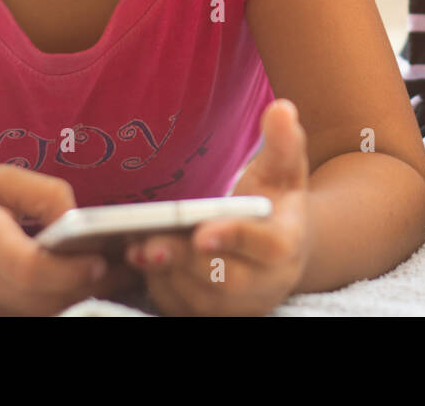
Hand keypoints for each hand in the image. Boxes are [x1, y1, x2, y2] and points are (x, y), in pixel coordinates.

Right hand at [0, 165, 125, 314]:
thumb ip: (43, 194)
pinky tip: (80, 280)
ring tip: (114, 270)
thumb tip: (77, 219)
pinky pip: (28, 316)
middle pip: (44, 299)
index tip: (101, 256)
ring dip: (78, 295)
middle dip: (88, 285)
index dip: (70, 269)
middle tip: (126, 263)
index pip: (29, 269)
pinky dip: (57, 301)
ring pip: (40, 313)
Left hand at [126, 99, 310, 314]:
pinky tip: (141, 260)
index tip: (202, 231)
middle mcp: (268, 282)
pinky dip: (160, 287)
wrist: (281, 248)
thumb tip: (281, 109)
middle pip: (228, 281)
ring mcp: (242, 306)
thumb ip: (284, 142)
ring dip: (166, 275)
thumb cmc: (276, 201)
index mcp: (288, 244)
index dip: (236, 239)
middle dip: (185, 261)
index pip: (268, 246)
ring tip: (136, 247)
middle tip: (148, 243)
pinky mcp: (216, 315)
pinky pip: (184, 308)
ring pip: (201, 298)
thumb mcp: (284, 170)